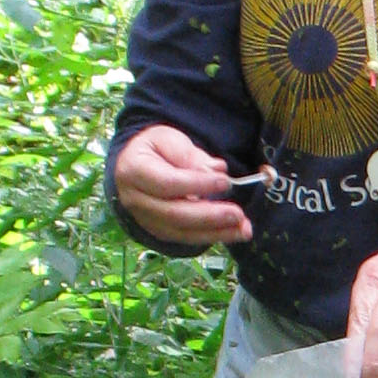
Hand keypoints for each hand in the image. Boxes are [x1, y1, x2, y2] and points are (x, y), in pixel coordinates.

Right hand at [113, 125, 253, 247]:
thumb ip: (191, 155)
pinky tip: (232, 233)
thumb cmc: (155, 148)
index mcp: (134, 171)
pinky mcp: (158, 230)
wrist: (134, 164)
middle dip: (210, 215)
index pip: (167, 183)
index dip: (197, 184)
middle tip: (238, 214)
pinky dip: (210, 236)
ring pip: (181, 231)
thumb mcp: (170, 140)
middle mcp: (134, 200)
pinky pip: (185, 238)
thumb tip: (215, 170)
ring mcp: (145, 219)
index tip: (225, 182)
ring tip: (244, 229)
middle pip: (174, 214)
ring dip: (215, 233)